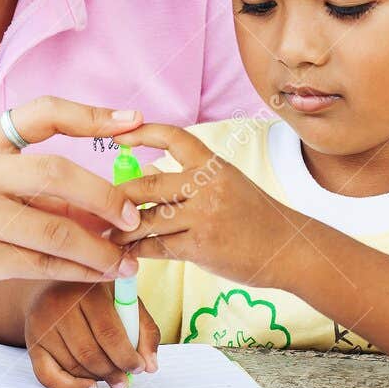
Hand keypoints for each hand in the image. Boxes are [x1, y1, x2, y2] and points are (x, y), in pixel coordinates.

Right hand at [0, 97, 145, 307]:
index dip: (92, 115)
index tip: (133, 120)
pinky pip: (41, 264)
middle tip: (132, 217)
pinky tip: (98, 275)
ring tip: (126, 262)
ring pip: (55, 229)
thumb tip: (104, 204)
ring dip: (99, 249)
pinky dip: (77, 271)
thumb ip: (32, 186)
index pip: (43, 113)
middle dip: (105, 196)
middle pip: (57, 173)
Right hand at [26, 281, 158, 387]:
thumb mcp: (125, 302)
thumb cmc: (97, 297)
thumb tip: (150, 366)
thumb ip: (144, 330)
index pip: (108, 332)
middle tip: (125, 381)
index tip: (140, 368)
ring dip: (97, 378)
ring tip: (111, 377)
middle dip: (113, 372)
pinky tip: (90, 387)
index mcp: (87, 289)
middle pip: (89, 353)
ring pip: (73, 365)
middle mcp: (59, 304)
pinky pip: (49, 376)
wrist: (55, 287)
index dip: (127, 356)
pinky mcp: (32, 342)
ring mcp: (42, 324)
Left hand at [106, 122, 304, 286]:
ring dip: (122, 229)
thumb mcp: (227, 184)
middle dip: (119, 196)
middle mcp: (207, 185)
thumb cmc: (254, 217)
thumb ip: (190, 179)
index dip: (142, 133)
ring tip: (107, 234)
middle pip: (147, 185)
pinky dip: (138, 251)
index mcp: (213, 164)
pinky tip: (128, 254)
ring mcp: (204, 216)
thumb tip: (145, 173)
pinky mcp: (201, 246)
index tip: (117, 136)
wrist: (288, 249)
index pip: (173, 137)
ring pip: (147, 219)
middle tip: (100, 205)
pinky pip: (157, 247)